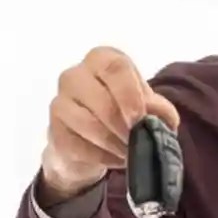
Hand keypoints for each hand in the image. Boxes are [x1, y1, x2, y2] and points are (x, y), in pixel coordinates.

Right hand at [41, 46, 180, 199]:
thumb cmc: (121, 111)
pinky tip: (115, 158)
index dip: (131, 95)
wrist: (88, 138)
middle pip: (102, 100)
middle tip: (140, 141)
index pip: (116, 68)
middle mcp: (75, 75)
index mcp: (101, 59)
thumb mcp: (144, 104)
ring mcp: (59, 102)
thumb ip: (157, 108)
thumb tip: (163, 118)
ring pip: (89, 124)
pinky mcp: (53, 130)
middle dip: (125, 126)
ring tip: (130, 152)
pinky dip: (102, 156)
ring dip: (115, 143)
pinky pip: (78, 146)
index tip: (142, 118)